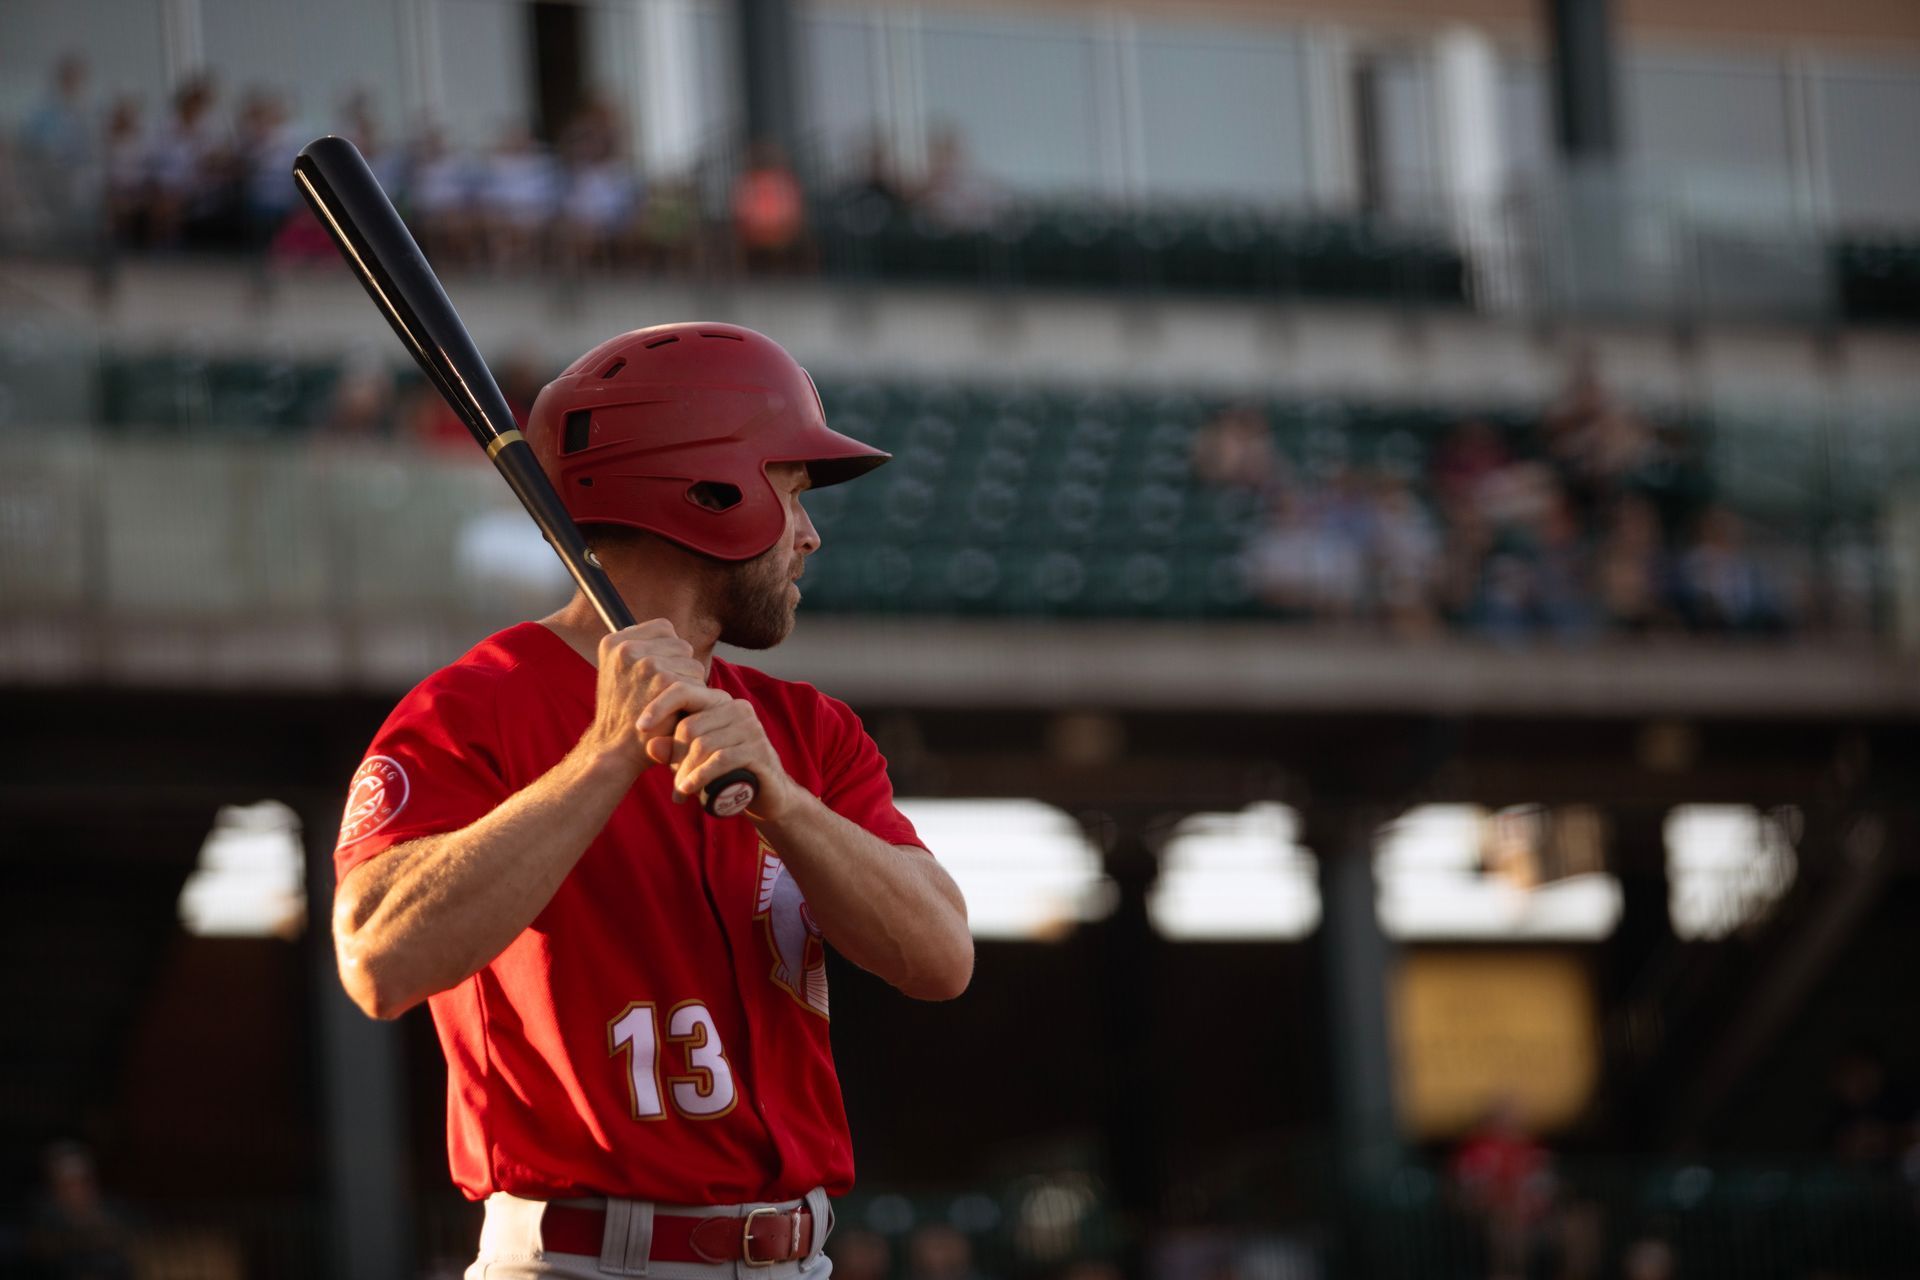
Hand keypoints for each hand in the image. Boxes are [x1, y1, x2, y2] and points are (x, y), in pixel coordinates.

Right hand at [583, 621, 705, 770]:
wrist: (614, 750)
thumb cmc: (623, 715)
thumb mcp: (620, 674)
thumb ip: (641, 651)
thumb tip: (673, 636)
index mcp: (614, 642)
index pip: (663, 628)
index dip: (670, 651)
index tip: (663, 674)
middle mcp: (627, 648)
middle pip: (681, 645)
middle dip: (681, 668)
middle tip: (665, 694)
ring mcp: (646, 663)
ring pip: (692, 663)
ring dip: (689, 684)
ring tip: (669, 704)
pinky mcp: (664, 681)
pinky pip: (698, 681)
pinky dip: (695, 698)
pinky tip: (677, 713)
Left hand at [637, 683, 799, 818]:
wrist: (767, 795)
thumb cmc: (726, 773)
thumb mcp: (693, 761)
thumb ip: (672, 751)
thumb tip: (650, 744)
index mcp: (719, 702)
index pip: (683, 691)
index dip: (659, 706)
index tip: (639, 727)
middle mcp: (737, 708)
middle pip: (689, 726)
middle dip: (676, 758)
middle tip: (674, 783)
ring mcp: (751, 728)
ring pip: (703, 745)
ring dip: (686, 772)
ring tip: (680, 792)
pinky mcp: (759, 750)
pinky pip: (721, 759)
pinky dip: (700, 776)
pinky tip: (687, 789)